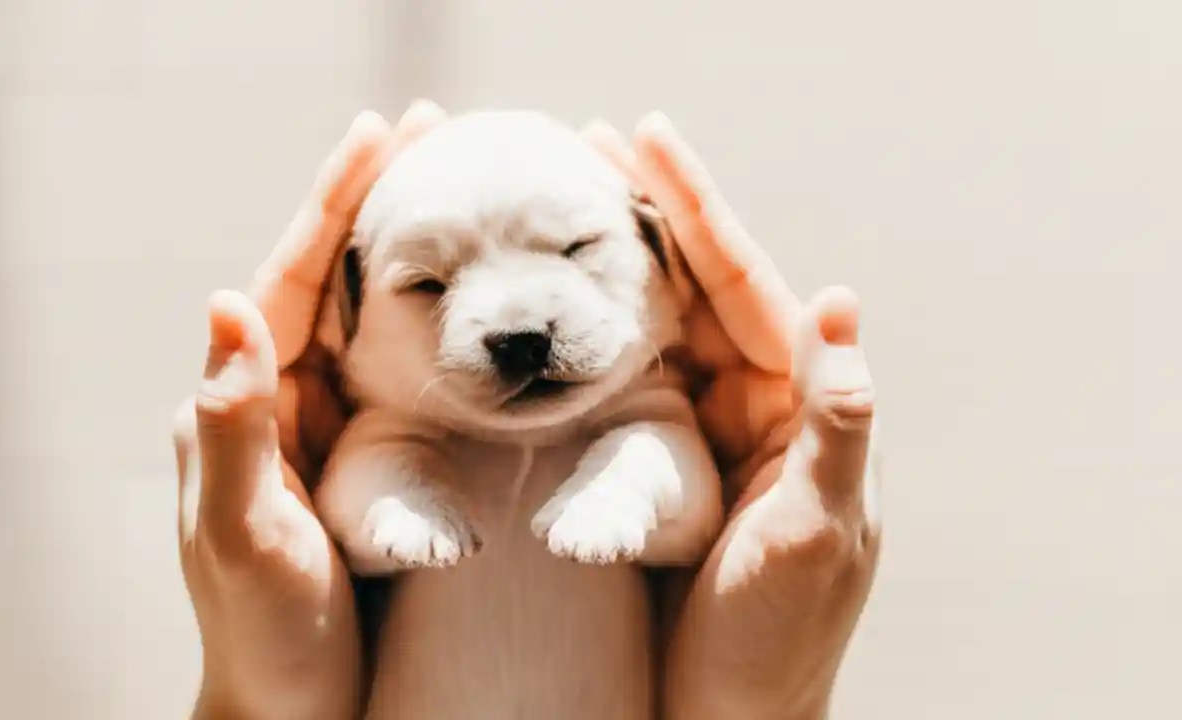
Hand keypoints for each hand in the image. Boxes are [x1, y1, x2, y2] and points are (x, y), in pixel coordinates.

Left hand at [171, 101, 444, 718]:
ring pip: (380, 320)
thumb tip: (225, 300)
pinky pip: (416, 374)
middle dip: (381, 205)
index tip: (379, 137)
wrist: (302, 715)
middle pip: (336, 282)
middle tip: (438, 134)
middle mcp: (289, 406)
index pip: (287, 283)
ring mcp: (340, 431)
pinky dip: (449, 325)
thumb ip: (228, 428)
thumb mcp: (241, 538)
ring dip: (420, 250)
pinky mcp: (384, 462)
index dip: (330, 205)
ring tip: (470, 189)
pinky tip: (492, 298)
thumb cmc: (265, 639)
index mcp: (246, 409)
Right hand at [586, 115, 880, 718]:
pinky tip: (551, 298)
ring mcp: (701, 430)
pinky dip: (590, 333)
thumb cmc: (779, 640)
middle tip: (585, 145)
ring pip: (653, 325)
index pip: (747, 284)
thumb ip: (836, 423)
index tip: (647, 139)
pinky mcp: (657, 463)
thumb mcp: (817, 531)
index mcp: (800, 405)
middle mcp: (755, 403)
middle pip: (694, 286)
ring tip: (559, 201)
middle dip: (646, 213)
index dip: (697, 208)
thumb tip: (841, 302)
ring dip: (610, 262)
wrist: (724, 719)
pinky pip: (622, 381)